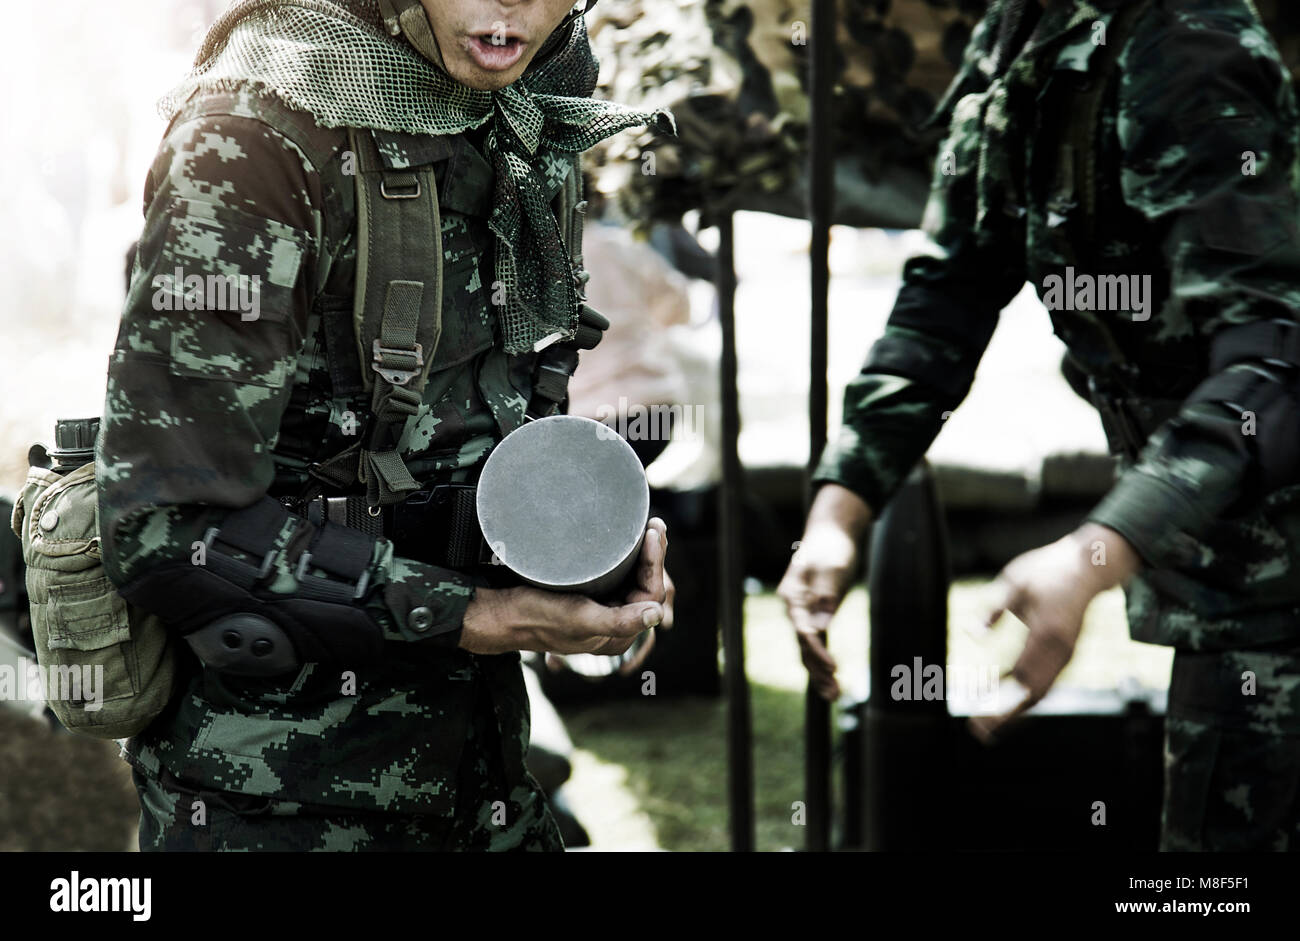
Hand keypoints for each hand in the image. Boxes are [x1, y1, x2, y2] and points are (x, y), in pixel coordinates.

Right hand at [460, 518, 671, 658]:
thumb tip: (658, 614)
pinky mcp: (588, 596)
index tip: (653, 533)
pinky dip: (625, 556)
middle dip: (653, 555)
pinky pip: (616, 574)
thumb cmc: (538, 617)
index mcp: (619, 636)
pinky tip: (624, 540)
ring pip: (633, 579)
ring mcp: (602, 609)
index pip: (651, 596)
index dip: (656, 564)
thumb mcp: (580, 618)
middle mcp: (614, 625)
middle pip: (645, 585)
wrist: (502, 613)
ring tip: (644, 527)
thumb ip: (619, 621)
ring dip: (641, 553)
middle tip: (654, 524)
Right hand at [778, 484, 871, 700]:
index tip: (834, 668)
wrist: (833, 530)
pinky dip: (822, 659)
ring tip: (834, 695)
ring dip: (819, 672)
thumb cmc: (833, 545)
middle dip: (817, 671)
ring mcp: (802, 611)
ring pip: (807, 647)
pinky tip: (830, 678)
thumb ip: (826, 596)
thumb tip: (820, 627)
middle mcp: (793, 606)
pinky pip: (815, 641)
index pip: (803, 630)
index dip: (818, 651)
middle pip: (802, 645)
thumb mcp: (833, 568)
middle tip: (834, 694)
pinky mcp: (815, 612)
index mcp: (793, 595)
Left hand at [969, 523, 1140, 741]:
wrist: (1089, 565)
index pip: (1022, 680)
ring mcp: (1066, 653)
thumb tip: (971, 635)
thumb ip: (992, 608)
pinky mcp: (1065, 652)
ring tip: (985, 716)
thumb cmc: (1048, 569)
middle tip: (978, 730)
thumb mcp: (1015, 581)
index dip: (1001, 704)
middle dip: (1006, 716)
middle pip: (1033, 694)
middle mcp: (1061, 650)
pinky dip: (1022, 690)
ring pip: (1040, 690)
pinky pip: (1044, 679)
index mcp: (1047, 634)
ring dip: (1014, 706)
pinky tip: (997, 689)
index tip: (980, 718)